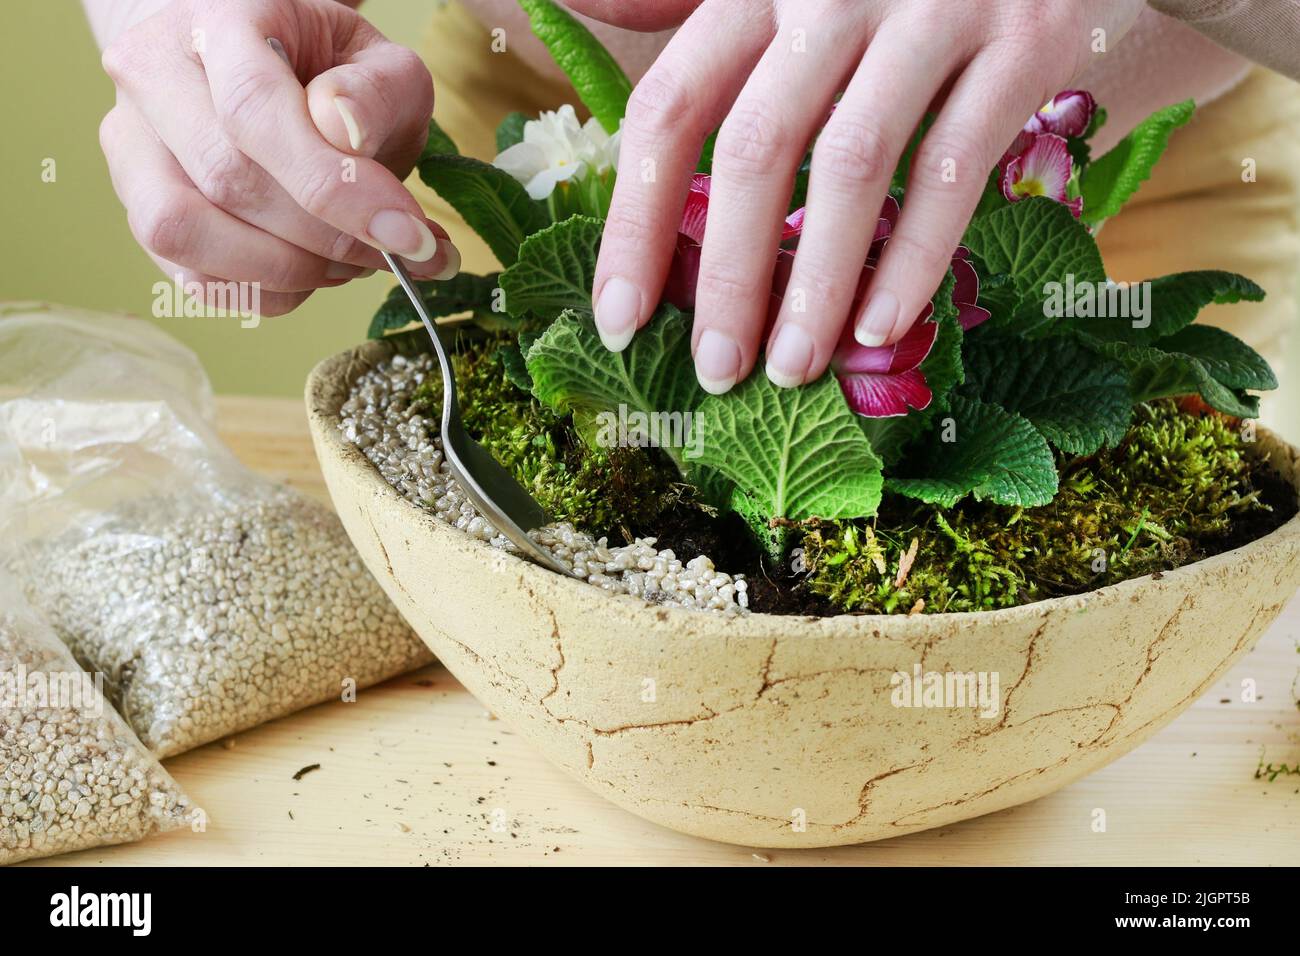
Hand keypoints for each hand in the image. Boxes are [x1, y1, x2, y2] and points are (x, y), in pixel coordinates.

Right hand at [97, 0, 456, 315]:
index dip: (335, 187)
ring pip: (188, 235)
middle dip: (326, 236)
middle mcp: (152, 77)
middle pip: (226, 180)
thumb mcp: (377, 62)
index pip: (254, 111)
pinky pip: (193, 277)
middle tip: (396, 250)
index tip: (406, 234)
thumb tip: (347, 136)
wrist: (261, 70)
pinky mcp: (139, 211)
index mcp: (215, 20)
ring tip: (353, 260)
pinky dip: (269, 292)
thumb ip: (376, 94)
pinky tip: (316, 271)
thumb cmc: (327, 70)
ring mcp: (132, 147)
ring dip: (288, 270)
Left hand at [586, 0, 1145, 391]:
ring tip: (792, 369)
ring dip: (816, 287)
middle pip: (756, 148)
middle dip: (729, 277)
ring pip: (853, 166)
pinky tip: (881, 326)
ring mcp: (933, 8)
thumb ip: (690, 2)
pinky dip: (916, 258)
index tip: (620, 320)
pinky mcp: (1024, 38)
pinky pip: (956, 167)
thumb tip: (579, 4)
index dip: (637, 224)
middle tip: (717, 370)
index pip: (672, 109)